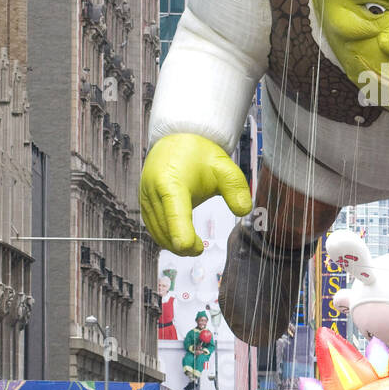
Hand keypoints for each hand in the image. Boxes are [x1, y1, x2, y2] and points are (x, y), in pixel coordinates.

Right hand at [140, 134, 252, 254]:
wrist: (177, 140)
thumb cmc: (199, 154)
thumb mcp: (223, 166)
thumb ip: (235, 187)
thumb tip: (244, 210)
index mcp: (171, 181)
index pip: (175, 210)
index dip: (180, 230)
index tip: (187, 246)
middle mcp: (153, 191)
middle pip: (165, 227)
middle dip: (182, 244)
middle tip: (200, 249)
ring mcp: (145, 198)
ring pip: (157, 231)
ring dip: (173, 244)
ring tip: (193, 247)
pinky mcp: (144, 203)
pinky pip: (152, 227)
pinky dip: (165, 237)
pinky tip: (180, 240)